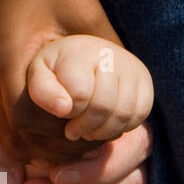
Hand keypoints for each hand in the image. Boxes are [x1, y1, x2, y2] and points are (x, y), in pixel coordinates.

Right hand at [0, 0, 124, 163]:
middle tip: (92, 147)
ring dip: (38, 146)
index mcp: (12, 56)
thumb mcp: (89, 16)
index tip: (93, 130)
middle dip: (54, 149)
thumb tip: (130, 95)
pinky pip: (3, 118)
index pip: (30, 118)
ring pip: (5, 132)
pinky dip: (27, 133)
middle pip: (15, 134)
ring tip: (76, 143)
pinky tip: (57, 128)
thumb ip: (104, 57)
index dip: (63, 133)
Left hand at [27, 34, 152, 143]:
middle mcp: (109, 54)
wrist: (83, 54)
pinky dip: (122, 127)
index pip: (80, 95)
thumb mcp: (39, 76)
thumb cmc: (56, 70)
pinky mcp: (145, 79)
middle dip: (86, 126)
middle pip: (103, 106)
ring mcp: (131, 66)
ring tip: (88, 131)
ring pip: (123, 113)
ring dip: (103, 131)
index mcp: (79, 52)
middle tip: (73, 131)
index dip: (70, 112)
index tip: (62, 114)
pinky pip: (140, 114)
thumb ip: (43, 92)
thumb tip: (64, 109)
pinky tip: (105, 124)